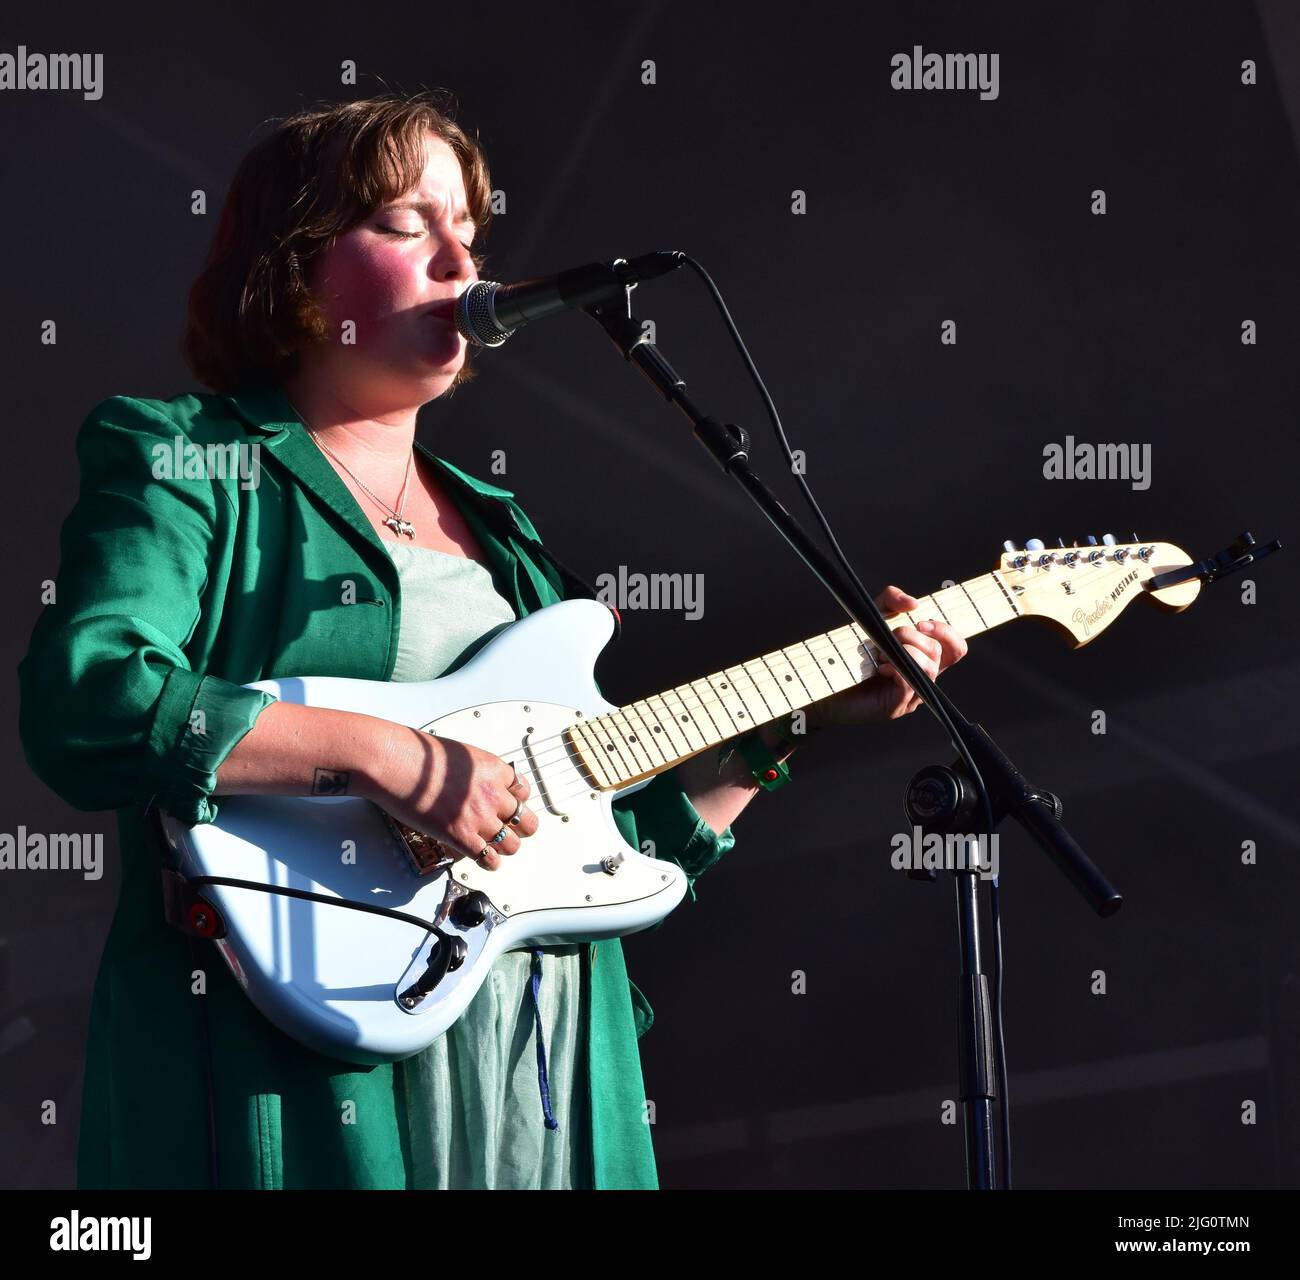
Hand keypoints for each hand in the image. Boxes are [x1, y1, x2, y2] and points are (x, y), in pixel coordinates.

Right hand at [367, 726, 538, 869]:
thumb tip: (472, 781)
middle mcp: (492, 793)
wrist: (397, 763)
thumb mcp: (460, 754)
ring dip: (505, 847)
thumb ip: (474, 771)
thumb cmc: (418, 754)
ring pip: (512, 844)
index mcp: (494, 769)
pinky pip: (489, 858)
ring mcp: (479, 816)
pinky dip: (490, 863)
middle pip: (526, 821)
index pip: (524, 791)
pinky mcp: (461, 835)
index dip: (517, 801)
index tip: (512, 805)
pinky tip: (485, 860)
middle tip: (512, 830)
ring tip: (497, 847)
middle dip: (520, 827)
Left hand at [807, 585, 967, 726]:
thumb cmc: (849, 653)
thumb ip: (891, 600)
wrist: (824, 679)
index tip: (922, 621)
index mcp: (922, 658)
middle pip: (941, 653)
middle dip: (915, 636)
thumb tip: (913, 602)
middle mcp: (920, 676)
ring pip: (929, 668)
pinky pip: (910, 684)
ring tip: (881, 652)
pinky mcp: (896, 706)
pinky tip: (880, 666)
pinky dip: (897, 668)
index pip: (954, 647)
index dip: (946, 631)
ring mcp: (911, 694)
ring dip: (905, 651)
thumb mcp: (872, 617)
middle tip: (892, 635)